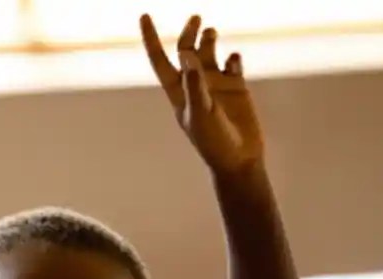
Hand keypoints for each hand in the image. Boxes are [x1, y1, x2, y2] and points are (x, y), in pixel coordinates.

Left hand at [140, 14, 263, 173]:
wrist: (238, 159)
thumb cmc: (213, 142)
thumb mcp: (200, 113)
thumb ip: (194, 84)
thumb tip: (186, 54)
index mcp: (178, 91)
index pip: (160, 59)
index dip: (151, 38)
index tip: (144, 15)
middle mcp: (195, 84)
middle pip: (187, 50)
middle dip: (189, 32)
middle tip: (196, 19)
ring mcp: (216, 83)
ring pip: (209, 51)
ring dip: (209, 38)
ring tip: (211, 33)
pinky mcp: (236, 86)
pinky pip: (232, 62)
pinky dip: (232, 56)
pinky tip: (233, 60)